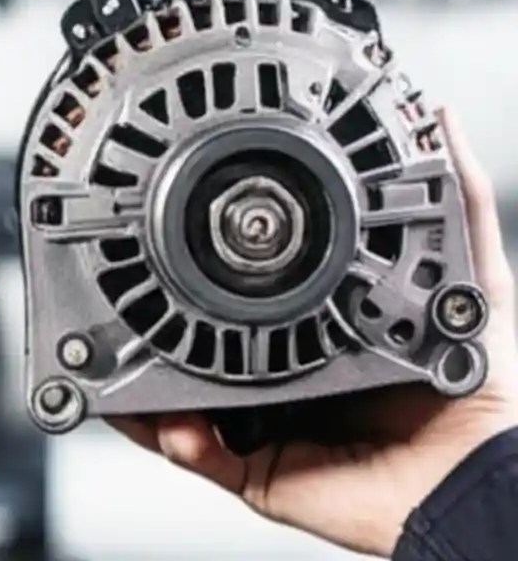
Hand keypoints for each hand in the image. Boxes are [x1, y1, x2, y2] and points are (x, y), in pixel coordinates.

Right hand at [107, 108, 517, 556]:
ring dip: (150, 380)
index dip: (222, 272)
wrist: (469, 482)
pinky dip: (168, 435)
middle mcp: (290, 378)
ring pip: (186, 397)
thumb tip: (442, 124)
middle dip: (167, 322)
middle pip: (209, 343)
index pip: (259, 296)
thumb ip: (461, 203)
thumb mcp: (474, 279)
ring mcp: (267, 426)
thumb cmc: (477, 398)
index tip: (192, 238)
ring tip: (129, 356)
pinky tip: (164, 414)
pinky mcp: (256, 471)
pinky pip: (197, 455)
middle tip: (139, 293)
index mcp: (325, 336)